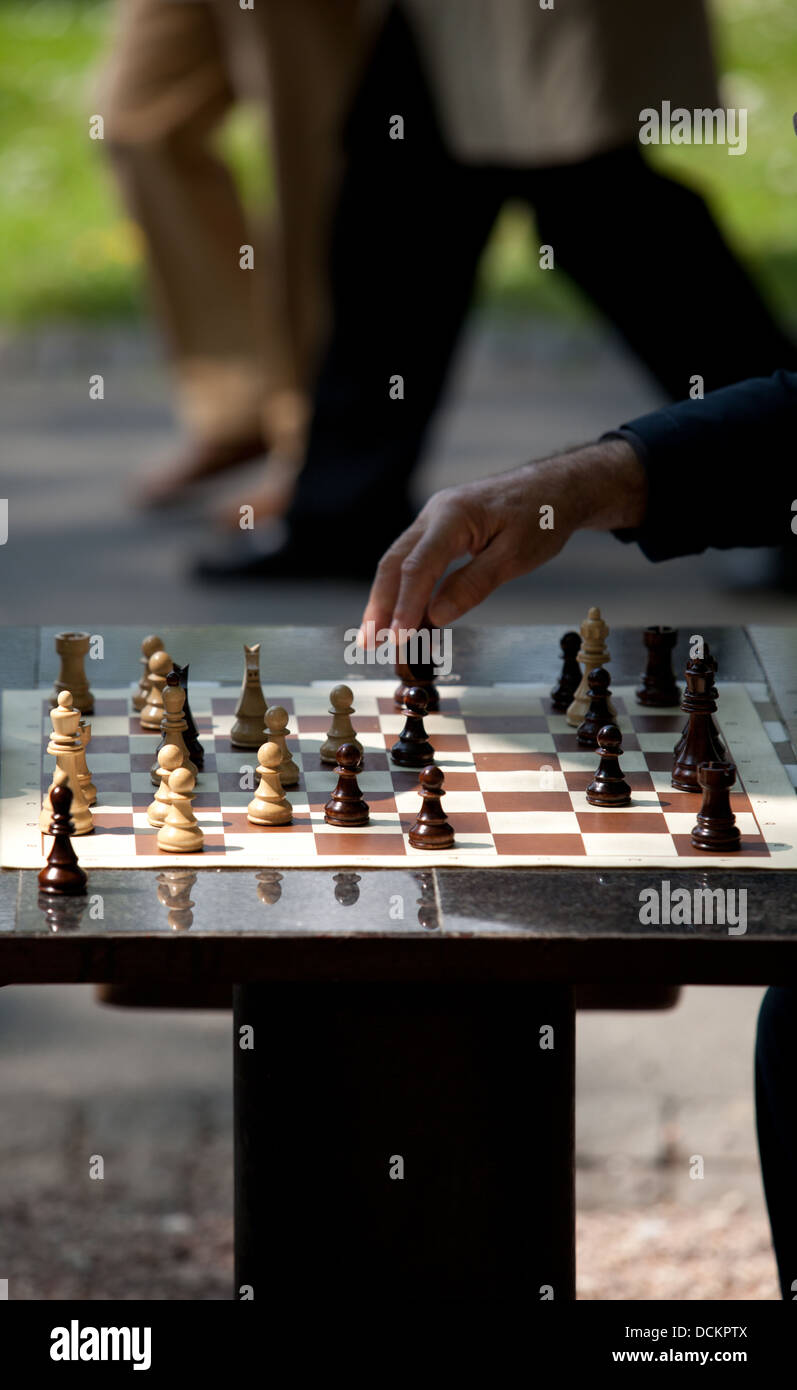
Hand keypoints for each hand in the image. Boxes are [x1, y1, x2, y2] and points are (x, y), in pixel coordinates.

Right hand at [360, 438, 646, 638]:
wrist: (555, 488)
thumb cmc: (541, 517)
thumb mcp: (515, 556)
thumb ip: (474, 584)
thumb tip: (437, 616)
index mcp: (453, 515)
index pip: (419, 566)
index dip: (406, 605)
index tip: (398, 638)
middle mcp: (435, 514)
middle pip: (395, 562)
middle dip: (379, 604)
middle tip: (368, 642)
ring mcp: (435, 520)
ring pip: (399, 561)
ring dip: (386, 599)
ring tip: (374, 636)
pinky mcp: (440, 530)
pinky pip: (415, 560)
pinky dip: (405, 588)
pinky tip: (402, 614)